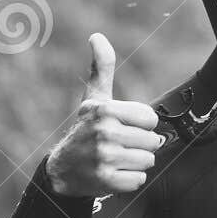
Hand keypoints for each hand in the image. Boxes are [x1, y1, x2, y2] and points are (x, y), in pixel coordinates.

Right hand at [44, 34, 162, 197]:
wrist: (63, 169)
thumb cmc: (85, 129)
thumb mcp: (94, 98)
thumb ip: (102, 68)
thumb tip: (97, 36)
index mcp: (106, 110)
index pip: (151, 119)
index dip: (141, 124)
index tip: (123, 126)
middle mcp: (105, 132)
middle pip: (153, 141)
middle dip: (140, 144)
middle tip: (119, 144)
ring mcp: (105, 158)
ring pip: (148, 161)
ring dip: (135, 162)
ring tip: (116, 158)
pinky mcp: (106, 181)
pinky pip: (139, 180)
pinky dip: (130, 180)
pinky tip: (113, 172)